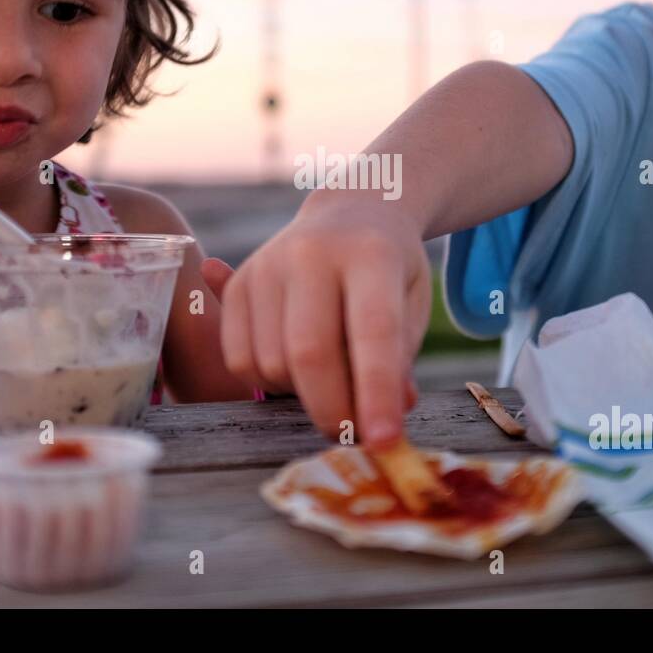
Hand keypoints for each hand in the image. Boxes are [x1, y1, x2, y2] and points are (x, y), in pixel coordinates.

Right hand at [219, 197, 426, 443]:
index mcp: (371, 254)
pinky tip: (296, 365)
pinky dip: (267, 382)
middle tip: (353, 434)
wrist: (351, 211)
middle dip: (332, 410)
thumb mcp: (412, 305)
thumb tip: (387, 417)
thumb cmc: (389, 270)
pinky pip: (239, 358)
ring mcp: (267, 264)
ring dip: (301, 395)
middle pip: (309, 352)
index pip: (372, 332)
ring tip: (329, 380)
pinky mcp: (239, 282)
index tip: (383, 441)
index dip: (376, 393)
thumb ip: (400, 361)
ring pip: (271, 363)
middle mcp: (312, 252)